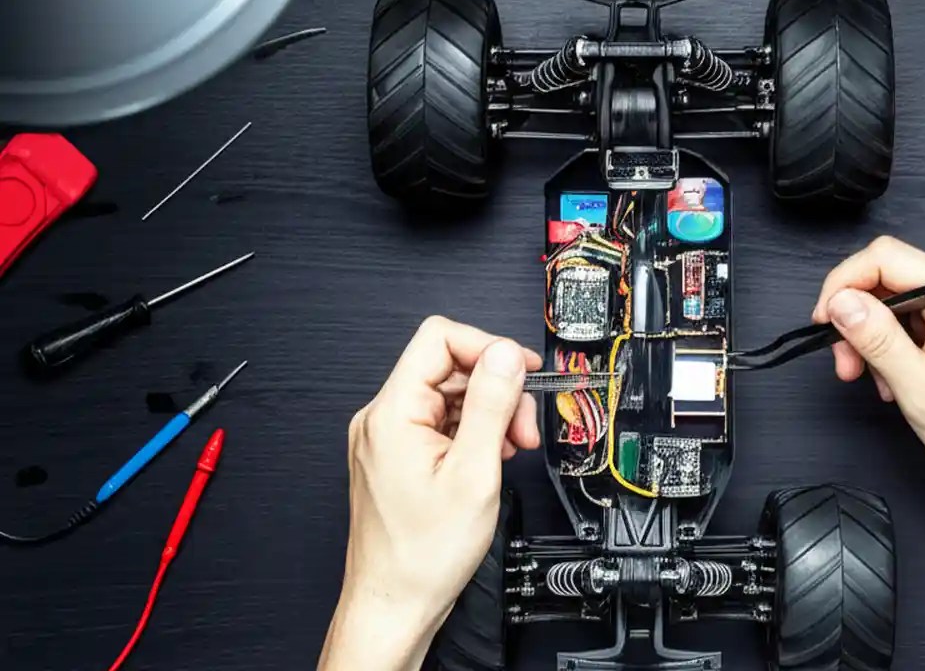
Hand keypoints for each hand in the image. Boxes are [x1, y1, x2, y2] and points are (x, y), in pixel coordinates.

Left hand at [319, 317, 540, 670]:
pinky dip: (473, 434)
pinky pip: (441, 423)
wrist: (394, 603)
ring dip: (489, 416)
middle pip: (449, 368)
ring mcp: (387, 438)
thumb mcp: (475, 473)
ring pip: (449, 397)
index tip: (522, 370)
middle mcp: (382, 419)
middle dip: (496, 391)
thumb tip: (507, 356)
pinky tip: (490, 460)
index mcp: (392, 413)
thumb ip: (492, 405)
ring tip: (511, 450)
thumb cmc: (422, 555)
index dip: (488, 348)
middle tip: (524, 428)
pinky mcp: (397, 456)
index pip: (439, 338)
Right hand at [812, 237, 924, 502]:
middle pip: (891, 274)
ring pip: (903, 295)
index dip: (844, 285)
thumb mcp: (920, 391)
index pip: (885, 258)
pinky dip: (901, 339)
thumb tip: (841, 301)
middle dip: (859, 316)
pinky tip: (901, 373)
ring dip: (878, 333)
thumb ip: (877, 339)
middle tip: (847, 362)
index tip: (825, 321)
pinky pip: (924, 311)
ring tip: (878, 377)